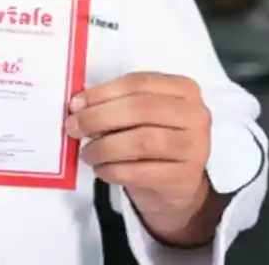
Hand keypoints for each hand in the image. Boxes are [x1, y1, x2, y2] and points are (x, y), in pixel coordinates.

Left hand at [66, 72, 223, 246]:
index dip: (102, 92)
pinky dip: (113, 170)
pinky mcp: (185, 178)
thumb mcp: (139, 115)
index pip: (138, 83)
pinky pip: (141, 172)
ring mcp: (195, 147)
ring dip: (105, 147)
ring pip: (142, 141)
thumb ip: (115, 103)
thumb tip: (78, 105)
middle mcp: (195, 115)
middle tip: (74, 128)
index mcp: (183, 89)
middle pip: (141, 109)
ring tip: (87, 153)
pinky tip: (101, 169)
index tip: (75, 104)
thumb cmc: (152, 139)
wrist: (175, 185)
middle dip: (99, 118)